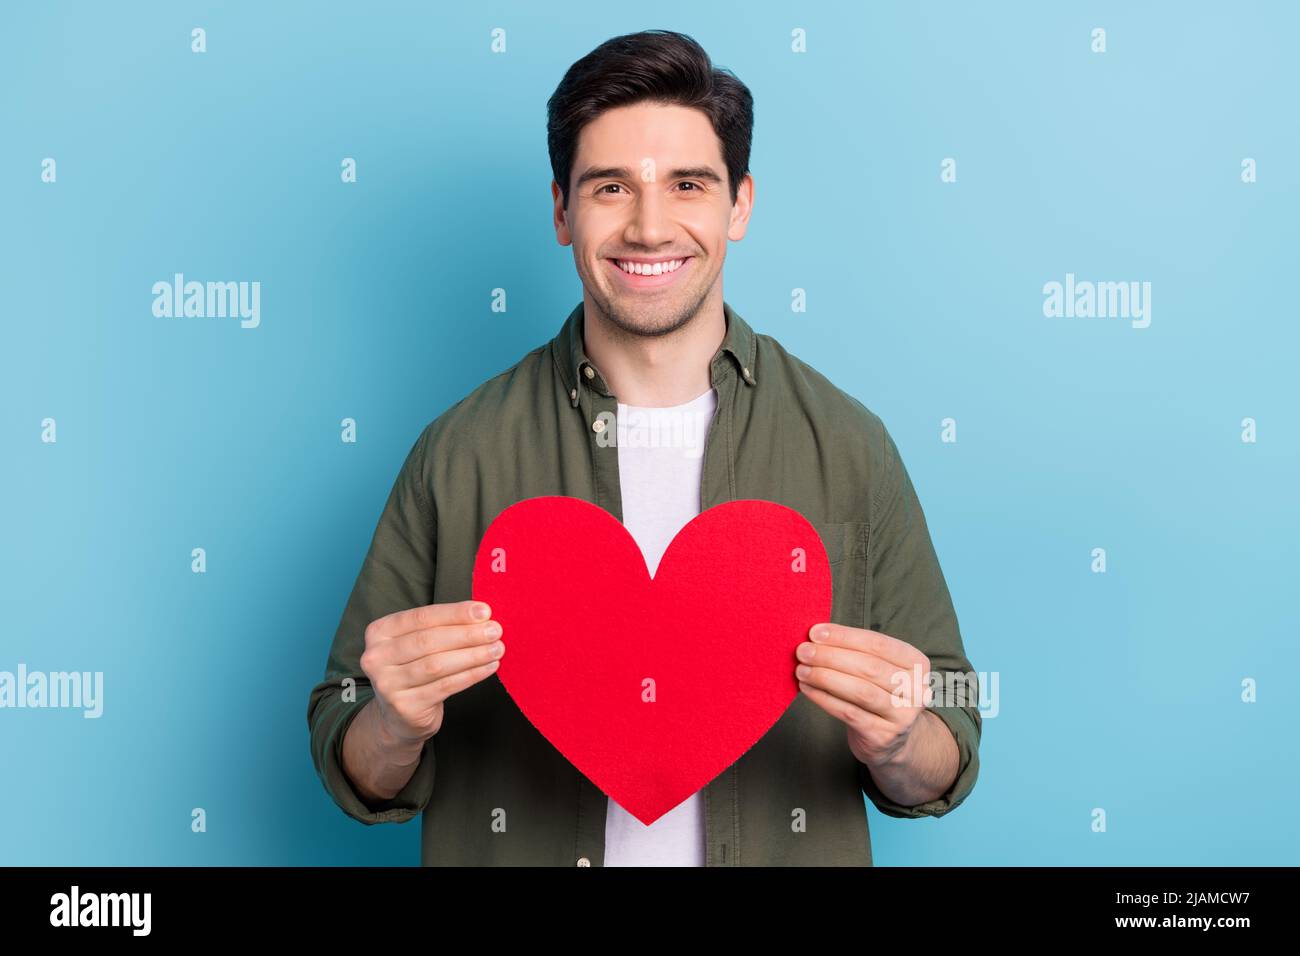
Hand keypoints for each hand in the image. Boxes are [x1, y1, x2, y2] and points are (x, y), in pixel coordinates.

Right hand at [358, 599, 505, 747]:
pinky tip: (489, 667)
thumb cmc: (414, 669)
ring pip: (437, 665)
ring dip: (473, 655)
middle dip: (467, 634)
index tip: (484, 611)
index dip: (455, 613)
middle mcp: (376, 657)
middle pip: (428, 641)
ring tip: (497, 648)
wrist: (398, 716)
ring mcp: (387, 684)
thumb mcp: (417, 643)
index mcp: (379, 632)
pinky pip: (445, 686)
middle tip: (495, 630)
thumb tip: (482, 615)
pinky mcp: (405, 706)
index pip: (421, 617)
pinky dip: (471, 675)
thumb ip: (442, 627)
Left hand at [794, 622, 933, 768]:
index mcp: (916, 663)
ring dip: (826, 677)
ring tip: (801, 670)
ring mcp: (902, 715)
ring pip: (861, 691)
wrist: (892, 741)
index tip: (815, 632)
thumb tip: (816, 636)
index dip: (845, 636)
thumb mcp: (879, 669)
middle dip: (831, 656)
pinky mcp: (883, 736)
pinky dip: (824, 699)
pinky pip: (849, 713)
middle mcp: (916, 690)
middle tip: (803, 651)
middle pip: (869, 667)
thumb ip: (855, 651)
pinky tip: (807, 688)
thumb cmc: (879, 693)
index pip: (879, 644)